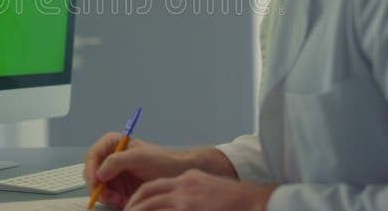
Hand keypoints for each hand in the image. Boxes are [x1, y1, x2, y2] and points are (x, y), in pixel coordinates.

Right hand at [84, 132, 191, 208]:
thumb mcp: (139, 157)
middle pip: (92, 174)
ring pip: (98, 188)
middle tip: (108, 197)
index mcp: (113, 144)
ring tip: (120, 200)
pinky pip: (108, 197)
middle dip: (98, 187)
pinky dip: (113, 201)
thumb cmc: (162, 160)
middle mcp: (110, 158)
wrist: (177, 174)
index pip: (92, 156)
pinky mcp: (119, 188)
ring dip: (106, 197)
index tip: (95, 182)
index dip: (90, 170)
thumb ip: (117, 161)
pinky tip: (124, 202)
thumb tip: (99, 173)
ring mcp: (114, 174)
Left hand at [124, 169, 275, 210]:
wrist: (256, 203)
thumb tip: (177, 204)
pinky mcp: (189, 210)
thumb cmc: (236, 203)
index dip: (138, 199)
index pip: (153, 187)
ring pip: (150, 206)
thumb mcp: (209, 191)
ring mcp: (186, 201)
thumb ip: (190, 197)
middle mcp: (184, 187)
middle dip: (132, 208)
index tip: (131, 209)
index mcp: (188, 180)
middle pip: (146, 196)